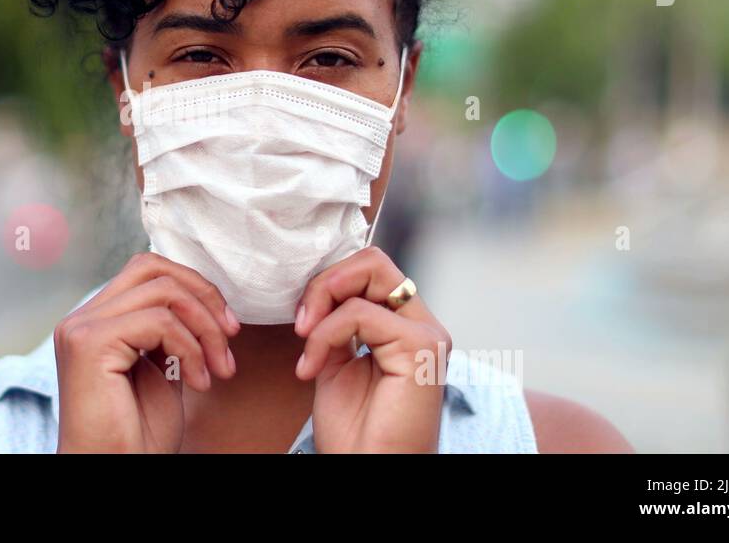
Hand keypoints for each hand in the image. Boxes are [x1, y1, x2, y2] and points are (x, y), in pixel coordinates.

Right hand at [54, 253, 240, 452]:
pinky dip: (191, 349)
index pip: (147, 270)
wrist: (115, 471)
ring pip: (163, 292)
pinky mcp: (90, 344)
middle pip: (152, 267)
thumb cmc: (138, 433)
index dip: (194, 288)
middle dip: (203, 296)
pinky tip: (198, 383)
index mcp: (96, 320)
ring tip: (218, 370)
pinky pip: (160, 322)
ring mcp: (81, 328)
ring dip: (205, 330)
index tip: (227, 328)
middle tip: (230, 337)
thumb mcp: (163, 367)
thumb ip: (169, 330)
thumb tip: (201, 296)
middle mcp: (81, 318)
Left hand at [294, 246, 451, 452]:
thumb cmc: (354, 431)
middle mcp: (423, 326)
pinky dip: (325, 334)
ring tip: (305, 344)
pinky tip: (312, 367)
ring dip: (321, 304)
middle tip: (302, 322)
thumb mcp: (334, 362)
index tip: (302, 321)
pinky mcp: (420, 348)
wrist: (365, 467)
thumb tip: (318, 291)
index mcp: (405, 328)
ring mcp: (427, 335)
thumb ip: (333, 324)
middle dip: (326, 282)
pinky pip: (359, 312)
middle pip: (374, 262)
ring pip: (370, 273)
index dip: (329, 285)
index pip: (370, 273)